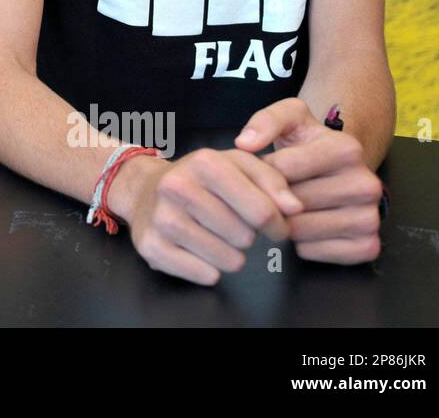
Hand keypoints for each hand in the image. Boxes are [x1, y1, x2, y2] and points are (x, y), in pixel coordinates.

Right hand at [122, 147, 303, 285]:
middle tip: (233, 225)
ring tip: (216, 237)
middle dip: (247, 236)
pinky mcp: (151, 246)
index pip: (262, 210)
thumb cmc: (200, 179)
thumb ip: (272, 180)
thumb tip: (294, 208)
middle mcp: (177, 187)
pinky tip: (199, 250)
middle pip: (245, 237)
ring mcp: (161, 218)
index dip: (277, 224)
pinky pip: (205, 275)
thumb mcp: (237, 165)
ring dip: (231, 255)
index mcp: (204, 162)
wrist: (144, 189)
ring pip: (228, 260)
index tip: (275, 227)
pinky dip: (210, 270)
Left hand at [234, 97, 383, 264]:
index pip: (284, 168)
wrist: (337, 169)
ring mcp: (370, 217)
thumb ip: (265, 121)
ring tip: (287, 206)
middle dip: (273, 198)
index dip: (264, 170)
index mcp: (347, 149)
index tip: (267, 166)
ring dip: (283, 222)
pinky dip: (299, 243)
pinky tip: (304, 225)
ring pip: (300, 229)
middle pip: (292, 202)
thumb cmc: (307, 144)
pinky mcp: (368, 246)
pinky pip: (313, 252)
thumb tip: (244, 143)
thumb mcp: (289, 118)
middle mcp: (367, 184)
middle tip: (276, 190)